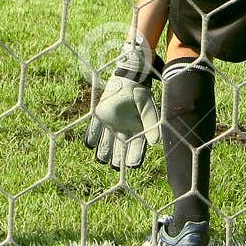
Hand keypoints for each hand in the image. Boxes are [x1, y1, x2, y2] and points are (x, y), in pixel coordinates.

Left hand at [86, 38, 162, 167]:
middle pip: (119, 151)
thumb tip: (155, 143)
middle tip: (116, 165)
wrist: (127, 80)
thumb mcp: (148, 108)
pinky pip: (93, 132)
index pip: (136, 149)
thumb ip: (150, 124)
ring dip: (103, 153)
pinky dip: (91, 139)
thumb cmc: (140, 94)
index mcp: (136, 132)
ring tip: (102, 159)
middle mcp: (122, 133)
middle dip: (117, 160)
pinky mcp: (99, 119)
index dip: (134, 158)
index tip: (132, 165)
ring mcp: (109, 127)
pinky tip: (90, 144)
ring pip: (105, 145)